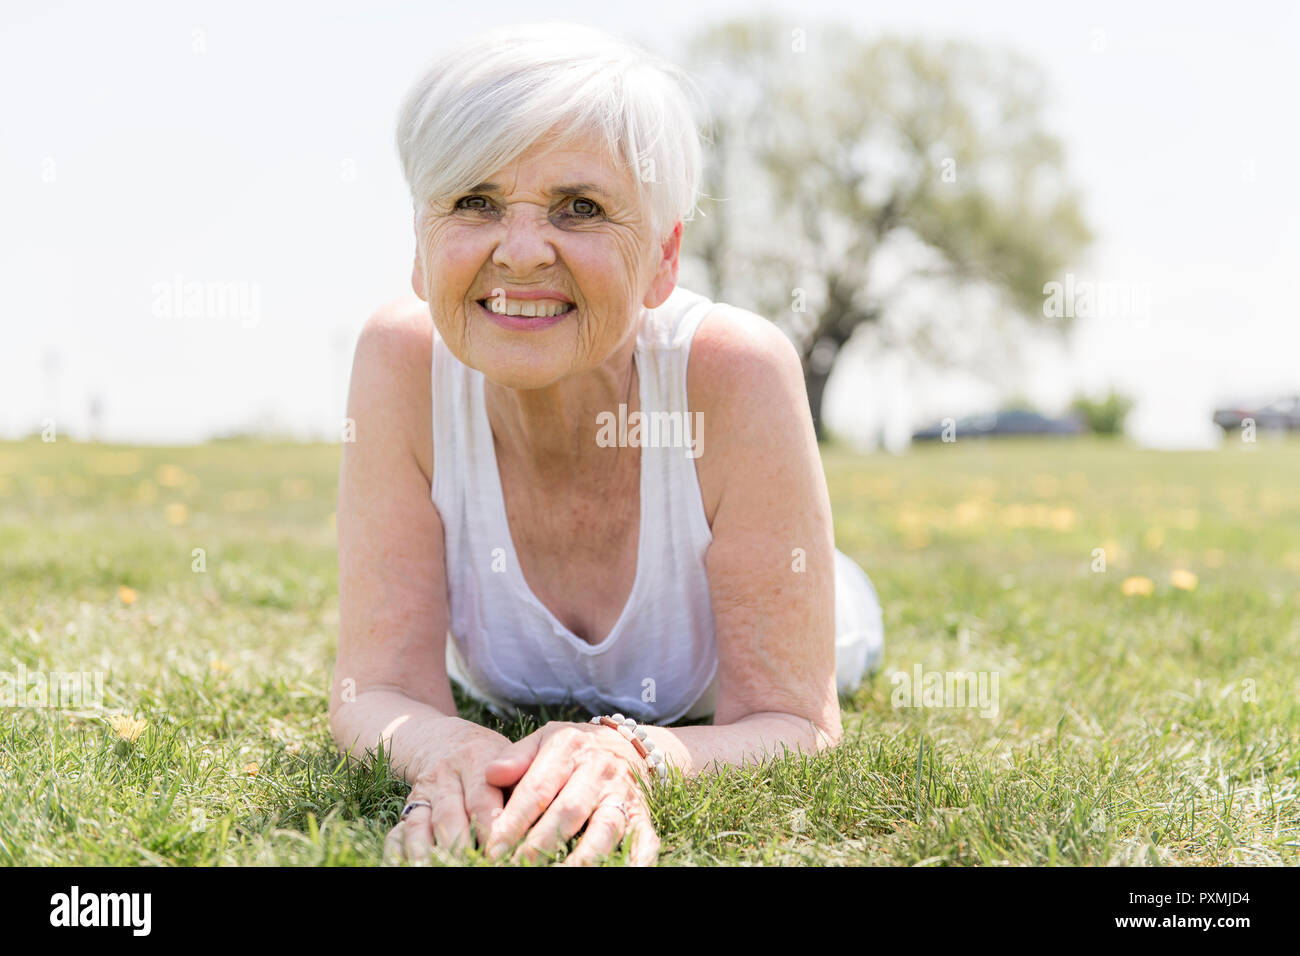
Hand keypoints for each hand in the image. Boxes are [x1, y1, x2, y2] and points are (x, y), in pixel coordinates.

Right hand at [383, 721, 512, 863]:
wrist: (444, 742)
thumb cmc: (492, 759)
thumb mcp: (510, 755)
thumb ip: (522, 777)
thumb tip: (542, 809)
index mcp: (476, 760)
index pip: (482, 797)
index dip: (490, 826)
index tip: (499, 850)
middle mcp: (445, 776)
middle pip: (448, 815)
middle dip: (458, 845)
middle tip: (470, 866)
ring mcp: (422, 793)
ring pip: (419, 826)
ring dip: (425, 853)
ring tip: (435, 869)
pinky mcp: (407, 810)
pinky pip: (397, 833)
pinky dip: (397, 853)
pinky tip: (405, 866)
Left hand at [481, 720, 659, 865]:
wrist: (630, 744)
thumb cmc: (575, 749)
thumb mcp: (545, 739)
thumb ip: (517, 757)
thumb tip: (490, 774)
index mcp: (570, 748)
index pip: (537, 789)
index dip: (513, 821)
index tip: (493, 847)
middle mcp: (599, 770)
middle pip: (569, 812)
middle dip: (540, 844)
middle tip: (515, 865)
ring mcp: (623, 794)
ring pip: (605, 828)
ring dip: (582, 857)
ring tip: (557, 873)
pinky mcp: (642, 815)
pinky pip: (645, 841)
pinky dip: (637, 861)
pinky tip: (623, 871)